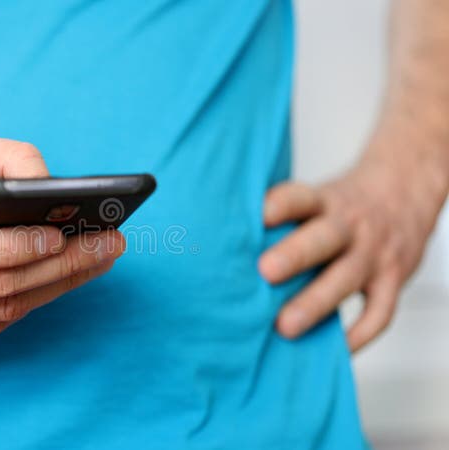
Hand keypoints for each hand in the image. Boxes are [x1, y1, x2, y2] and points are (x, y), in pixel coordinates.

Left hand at [259, 133, 446, 351]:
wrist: (405, 191)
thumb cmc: (340, 204)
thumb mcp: (316, 197)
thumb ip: (283, 218)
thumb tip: (222, 244)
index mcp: (324, 201)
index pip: (301, 197)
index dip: (281, 205)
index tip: (256, 216)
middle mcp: (350, 224)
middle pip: (324, 238)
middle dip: (295, 255)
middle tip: (265, 272)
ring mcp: (374, 253)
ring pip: (346, 278)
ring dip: (316, 302)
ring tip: (285, 327)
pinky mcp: (393, 280)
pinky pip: (380, 312)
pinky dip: (359, 335)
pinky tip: (335, 352)